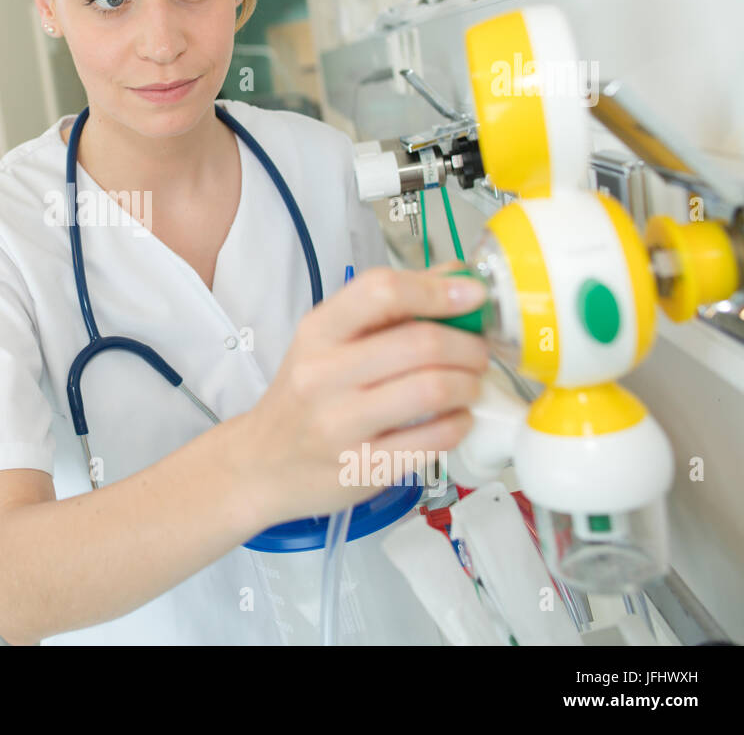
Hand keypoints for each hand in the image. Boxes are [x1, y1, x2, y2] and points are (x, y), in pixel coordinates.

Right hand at [233, 261, 489, 523]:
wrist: (263, 463)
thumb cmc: (305, 397)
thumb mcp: (330, 342)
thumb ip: (391, 307)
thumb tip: (459, 278)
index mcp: (318, 332)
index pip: (381, 291)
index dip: (438, 289)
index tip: (474, 296)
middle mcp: (323, 374)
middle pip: (420, 343)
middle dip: (469, 346)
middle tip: (479, 353)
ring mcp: (341, 423)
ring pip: (433, 390)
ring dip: (470, 385)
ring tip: (470, 386)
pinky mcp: (363, 466)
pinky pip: (434, 439)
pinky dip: (461, 424)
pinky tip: (455, 419)